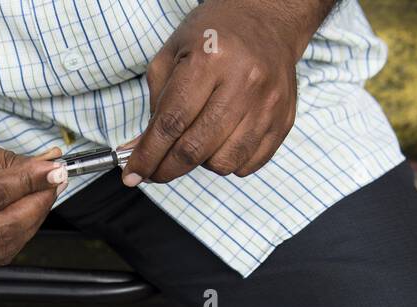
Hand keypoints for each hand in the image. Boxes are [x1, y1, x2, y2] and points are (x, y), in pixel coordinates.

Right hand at [0, 128, 65, 272]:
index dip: (29, 182)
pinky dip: (15, 238)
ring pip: (2, 247)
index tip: (55, 168)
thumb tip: (45, 167)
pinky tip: (21, 216)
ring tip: (40, 195)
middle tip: (54, 182)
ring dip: (31, 222)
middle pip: (1, 228)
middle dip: (36, 204)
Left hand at [123, 0, 303, 184]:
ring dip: (201, 163)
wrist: (267, 20)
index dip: (148, 155)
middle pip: (195, 149)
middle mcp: (244, 81)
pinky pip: (248, 165)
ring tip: (198, 140)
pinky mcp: (283, 120)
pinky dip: (228, 162)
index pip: (171, 123)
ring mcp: (268, 103)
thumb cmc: (214, 36)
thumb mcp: (174, 54)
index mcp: (211, 59)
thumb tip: (140, 151)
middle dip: (167, 169)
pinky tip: (222, 141)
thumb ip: (155, 104)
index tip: (133, 175)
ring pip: (222, 163)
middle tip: (155, 171)